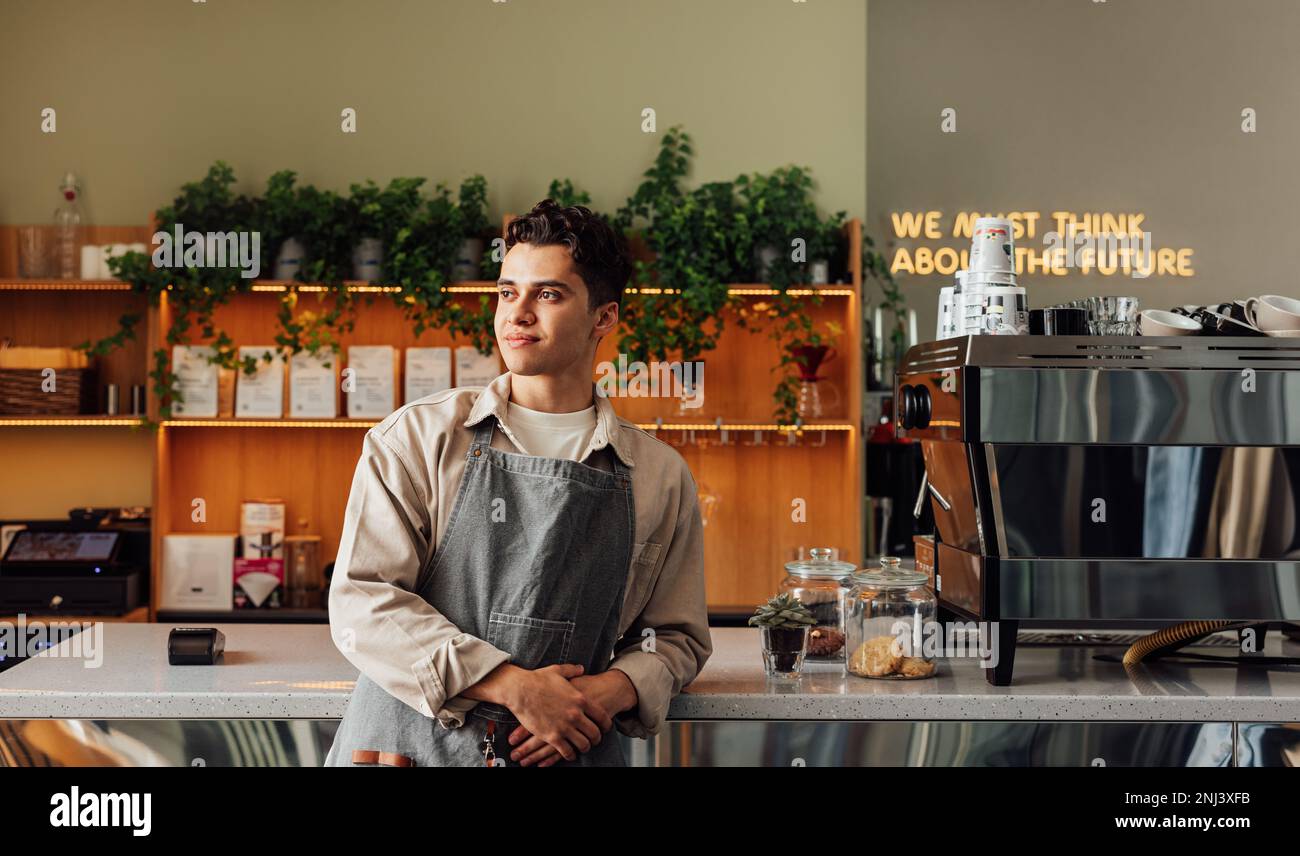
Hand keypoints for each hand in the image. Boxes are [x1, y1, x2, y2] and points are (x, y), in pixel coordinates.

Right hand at [509, 670, 635, 766]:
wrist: (519, 690)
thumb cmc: (537, 679)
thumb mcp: (558, 671)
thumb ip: (572, 670)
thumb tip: (581, 668)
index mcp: (580, 699)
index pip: (602, 716)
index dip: (606, 724)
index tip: (606, 728)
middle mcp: (575, 715)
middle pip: (594, 733)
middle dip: (596, 738)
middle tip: (595, 740)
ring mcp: (564, 727)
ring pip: (583, 744)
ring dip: (584, 747)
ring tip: (583, 748)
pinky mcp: (552, 736)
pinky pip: (567, 751)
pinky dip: (570, 755)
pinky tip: (570, 754)